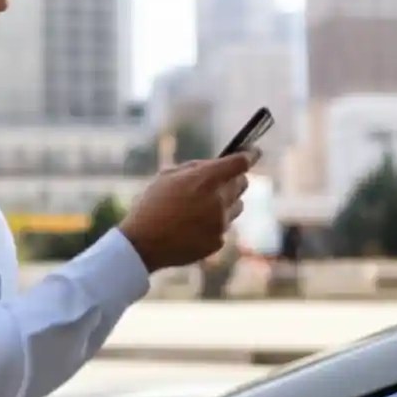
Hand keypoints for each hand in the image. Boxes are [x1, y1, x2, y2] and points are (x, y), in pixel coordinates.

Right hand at [118, 150, 257, 271]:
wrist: (143, 244)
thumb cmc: (151, 205)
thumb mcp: (167, 176)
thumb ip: (195, 169)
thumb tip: (214, 166)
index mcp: (207, 179)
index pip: (241, 162)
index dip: (250, 155)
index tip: (253, 152)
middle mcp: (219, 200)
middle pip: (242, 183)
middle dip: (234, 179)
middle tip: (219, 181)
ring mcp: (221, 223)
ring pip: (237, 206)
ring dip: (227, 202)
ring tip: (201, 207)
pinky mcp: (218, 241)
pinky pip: (224, 227)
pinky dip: (214, 224)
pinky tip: (192, 227)